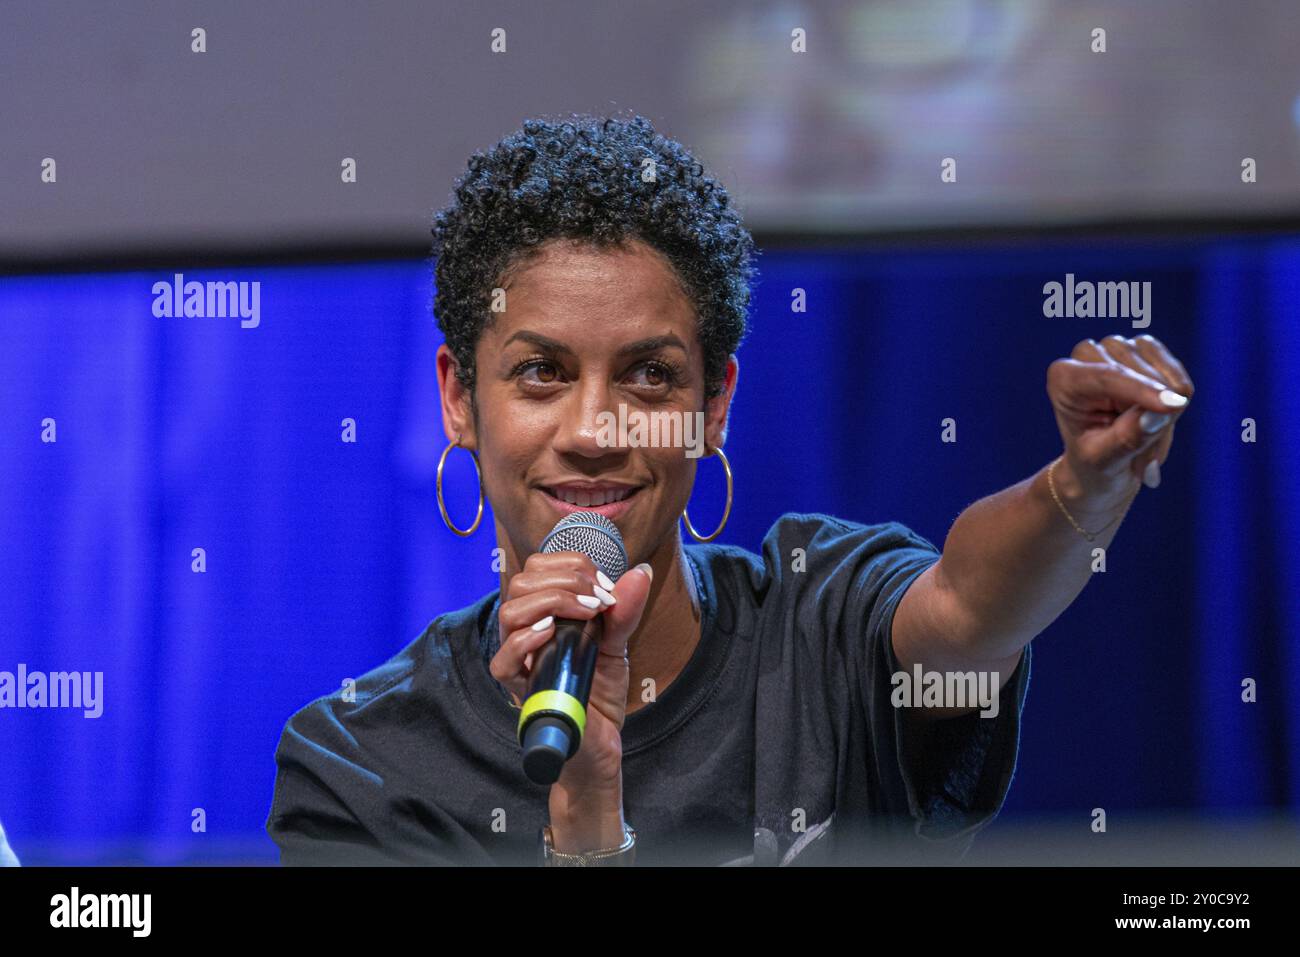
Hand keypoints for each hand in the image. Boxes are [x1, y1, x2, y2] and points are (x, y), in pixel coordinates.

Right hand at [490, 551, 652, 849]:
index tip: (605, 586)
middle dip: (565, 579)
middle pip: (521, 583)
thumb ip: (623, 610)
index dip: (571, 565)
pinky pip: (503, 662)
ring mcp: (521, 661)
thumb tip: (641, 572)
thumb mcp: (617, 645)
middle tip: (599, 599)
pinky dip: (525, 640)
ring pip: (509, 613)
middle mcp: (526, 632)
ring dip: (551, 601)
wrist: (600, 743)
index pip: (537, 569)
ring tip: (586, 612)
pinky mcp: (521, 692)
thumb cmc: (600, 692)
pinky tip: (552, 632)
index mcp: (544, 614)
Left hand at [1046, 335, 1194, 511]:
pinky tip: (1156, 422)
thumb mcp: (1104, 460)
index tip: (1175, 405)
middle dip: (1152, 419)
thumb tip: (1163, 409)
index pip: (1107, 377)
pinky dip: (1176, 402)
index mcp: (1063, 378)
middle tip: (1144, 461)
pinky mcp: (1143, 349)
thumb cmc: (1094, 462)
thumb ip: (1129, 436)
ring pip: (1163, 375)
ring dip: (1165, 416)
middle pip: (1140, 376)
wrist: (1100, 463)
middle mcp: (1087, 355)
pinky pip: (1176, 373)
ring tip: (1145, 446)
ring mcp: (1117, 348)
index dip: (1142, 390)